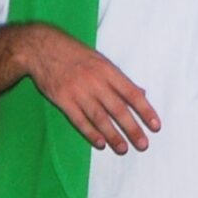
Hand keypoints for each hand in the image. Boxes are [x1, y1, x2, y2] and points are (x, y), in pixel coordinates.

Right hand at [20, 26, 160, 152]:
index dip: (145, 110)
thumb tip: (142, 93)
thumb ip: (120, 80)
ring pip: (100, 117)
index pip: (132, 93)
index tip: (155, 126)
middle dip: (132, 128)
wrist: (43, 48)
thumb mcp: (101, 61)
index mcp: (108, 71)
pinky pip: (79, 119)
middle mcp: (95, 82)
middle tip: (143, 144)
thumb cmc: (75, 54)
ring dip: (113, 134)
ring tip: (123, 148)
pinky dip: (90, 132)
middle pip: (118, 109)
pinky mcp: (63, 99)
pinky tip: (100, 143)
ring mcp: (78, 91)